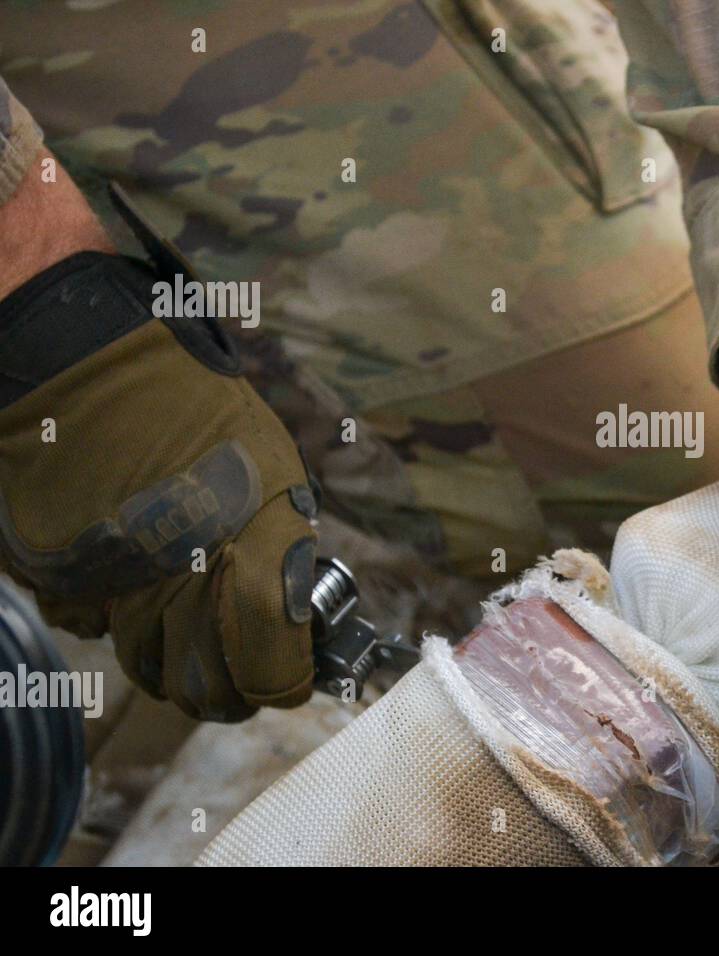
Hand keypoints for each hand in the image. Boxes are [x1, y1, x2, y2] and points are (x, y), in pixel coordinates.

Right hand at [0, 251, 317, 720]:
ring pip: (149, 669)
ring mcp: (113, 596)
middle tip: (246, 667)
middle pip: (206, 690)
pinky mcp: (59, 587)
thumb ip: (281, 548)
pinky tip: (132, 584)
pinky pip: (94, 629)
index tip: (293, 673)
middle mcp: (179, 596)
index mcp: (248, 565)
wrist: (89, 372)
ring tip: (194, 630)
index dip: (285, 678)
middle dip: (232, 687)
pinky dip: (116, 620)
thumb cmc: (200, 412)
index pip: (271, 671)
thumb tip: (292, 602)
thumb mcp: (273, 473)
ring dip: (176, 661)